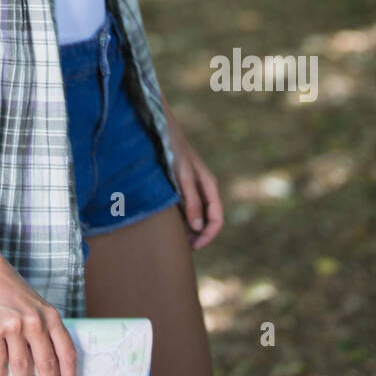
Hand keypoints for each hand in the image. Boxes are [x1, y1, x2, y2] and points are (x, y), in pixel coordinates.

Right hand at [0, 246, 77, 375]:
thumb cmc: (5, 280)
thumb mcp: (32, 300)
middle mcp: (35, 321)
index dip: (69, 372)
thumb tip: (42, 352)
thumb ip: (40, 322)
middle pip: (47, 362)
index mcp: (49, 314)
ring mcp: (14, 326)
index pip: (66, 350)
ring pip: (23, 365)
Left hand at [164, 104, 223, 249]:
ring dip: (187, 228)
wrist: (159, 127)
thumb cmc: (172, 148)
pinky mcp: (179, 184)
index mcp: (210, 186)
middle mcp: (203, 188)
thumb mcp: (182, 174)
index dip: (207, 236)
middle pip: (206, 220)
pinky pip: (183, 207)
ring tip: (172, 237)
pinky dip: (178, 217)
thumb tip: (197, 228)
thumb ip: (191, 199)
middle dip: (197, 236)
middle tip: (180, 248)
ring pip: (194, 215)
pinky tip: (166, 221)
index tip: (193, 248)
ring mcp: (191, 187)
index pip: (216, 219)